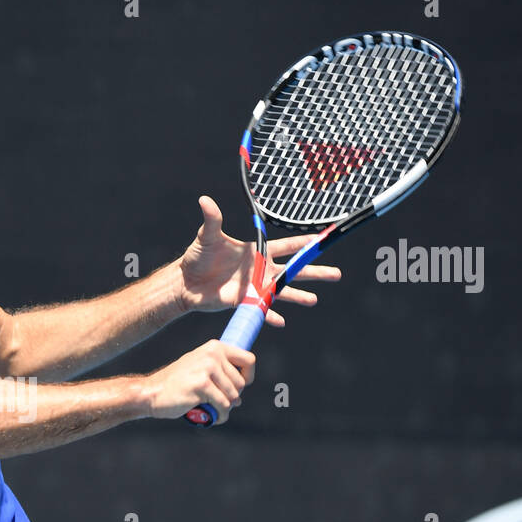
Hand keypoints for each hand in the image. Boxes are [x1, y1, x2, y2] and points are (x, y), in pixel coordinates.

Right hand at [149, 339, 255, 423]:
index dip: (248, 376)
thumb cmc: (175, 384)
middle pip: (242, 383)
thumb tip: (239, 397)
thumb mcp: (198, 370)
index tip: (239, 386)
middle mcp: (212, 354)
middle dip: (232, 397)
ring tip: (212, 409)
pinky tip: (210, 417)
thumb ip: (220, 376)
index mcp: (214, 347)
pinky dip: (219, 416)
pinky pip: (223, 405)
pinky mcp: (202, 384)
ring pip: (234, 396)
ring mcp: (207, 368)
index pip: (249, 360)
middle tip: (217, 402)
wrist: (151, 392)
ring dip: (225, 408)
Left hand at [178, 196, 341, 325]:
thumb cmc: (196, 257)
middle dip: (314, 271)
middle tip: (336, 274)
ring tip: (313, 300)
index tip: (322, 240)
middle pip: (292, 270)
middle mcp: (260, 270)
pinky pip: (260, 311)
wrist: (185, 282)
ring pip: (282, 292)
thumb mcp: (206, 237)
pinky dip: (270, 316)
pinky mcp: (244, 302)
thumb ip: (211, 220)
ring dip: (297, 296)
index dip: (303, 243)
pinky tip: (282, 321)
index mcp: (256, 252)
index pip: (285, 246)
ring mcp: (254, 288)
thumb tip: (204, 200)